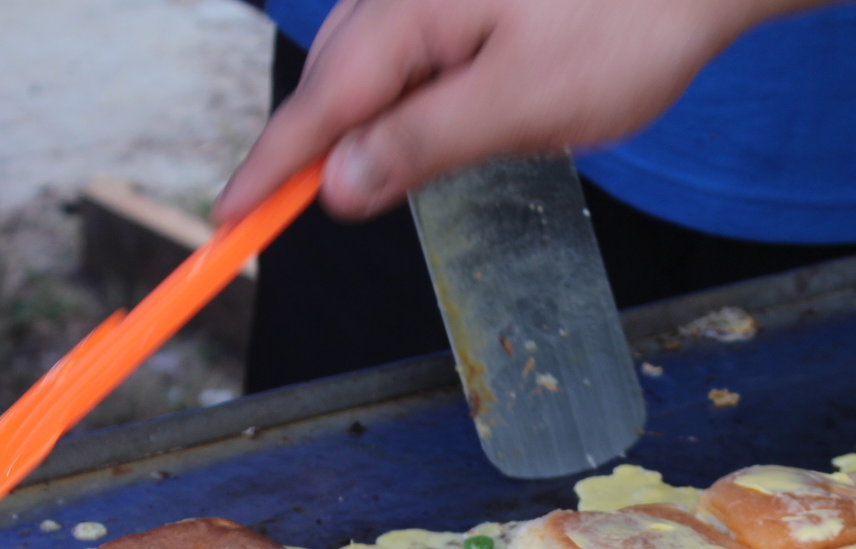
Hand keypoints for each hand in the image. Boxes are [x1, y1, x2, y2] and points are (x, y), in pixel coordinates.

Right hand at [213, 0, 811, 223]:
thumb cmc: (626, 26)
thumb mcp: (520, 108)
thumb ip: (421, 145)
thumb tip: (337, 186)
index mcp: (405, 17)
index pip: (312, 110)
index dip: (267, 173)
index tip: (230, 222)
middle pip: (333, 84)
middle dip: (325, 150)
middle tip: (314, 208)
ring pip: (374, 65)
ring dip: (383, 121)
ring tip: (426, 155)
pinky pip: (416, 45)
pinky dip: (420, 90)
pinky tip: (470, 105)